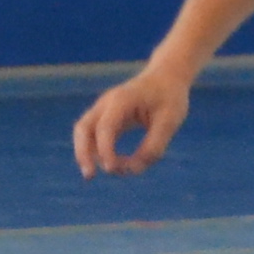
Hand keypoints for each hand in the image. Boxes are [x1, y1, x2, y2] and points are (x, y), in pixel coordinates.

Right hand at [73, 67, 192, 178]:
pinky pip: (93, 135)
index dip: (106, 151)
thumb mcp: (170, 122)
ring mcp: (104, 109)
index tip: (113, 170)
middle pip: (83, 127)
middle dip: (82, 152)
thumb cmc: (170, 97)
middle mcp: (108, 103)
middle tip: (89, 176)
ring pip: (83, 131)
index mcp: (123, 99)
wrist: (167, 76)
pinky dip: (95, 151)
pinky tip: (109, 165)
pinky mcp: (108, 117)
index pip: (105, 127)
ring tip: (93, 175)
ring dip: (85, 153)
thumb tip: (134, 169)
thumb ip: (153, 147)